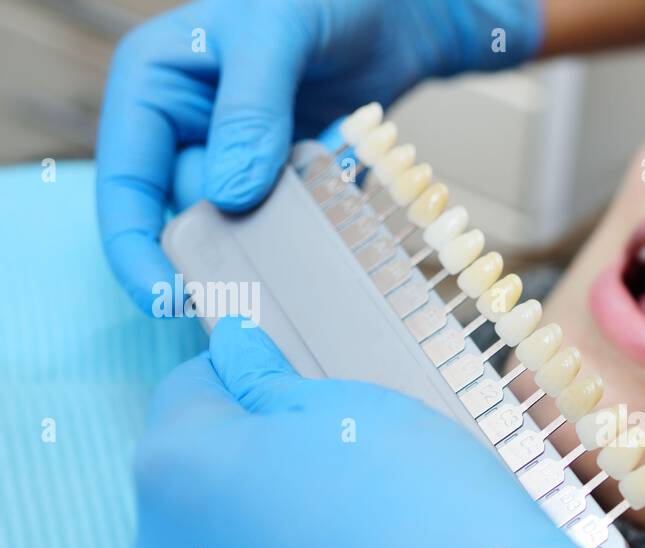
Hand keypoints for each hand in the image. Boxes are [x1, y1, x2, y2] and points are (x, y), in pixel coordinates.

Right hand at [97, 0, 542, 313]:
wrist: (397, 10)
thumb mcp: (279, 35)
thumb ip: (251, 108)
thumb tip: (227, 194)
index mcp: (152, 87)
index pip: (124, 184)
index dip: (136, 249)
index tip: (166, 300)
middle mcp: (184, 130)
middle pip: (183, 220)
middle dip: (218, 257)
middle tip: (259, 298)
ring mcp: (235, 161)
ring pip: (239, 233)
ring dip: (272, 252)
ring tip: (308, 266)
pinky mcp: (283, 183)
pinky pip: (287, 228)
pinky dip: (309, 240)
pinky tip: (338, 245)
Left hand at [132, 318, 644, 547]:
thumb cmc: (432, 511)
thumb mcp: (359, 408)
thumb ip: (272, 383)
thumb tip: (235, 360)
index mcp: (180, 469)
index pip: (189, 395)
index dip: (248, 380)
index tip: (297, 388)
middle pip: (199, 492)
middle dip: (255, 473)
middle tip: (351, 478)